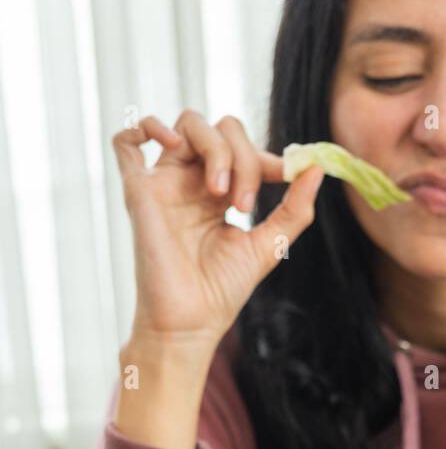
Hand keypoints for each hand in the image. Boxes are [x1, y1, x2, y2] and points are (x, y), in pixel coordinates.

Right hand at [113, 110, 323, 354]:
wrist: (190, 323)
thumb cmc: (222, 291)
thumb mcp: (269, 246)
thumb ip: (294, 209)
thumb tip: (317, 169)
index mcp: (218, 193)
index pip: (243, 148)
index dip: (266, 157)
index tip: (287, 175)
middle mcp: (191, 182)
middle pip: (219, 130)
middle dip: (242, 157)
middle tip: (244, 204)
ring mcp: (165, 183)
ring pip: (188, 125)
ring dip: (215, 148)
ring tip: (221, 193)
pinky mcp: (139, 192)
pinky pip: (125, 141)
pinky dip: (145, 126)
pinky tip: (172, 144)